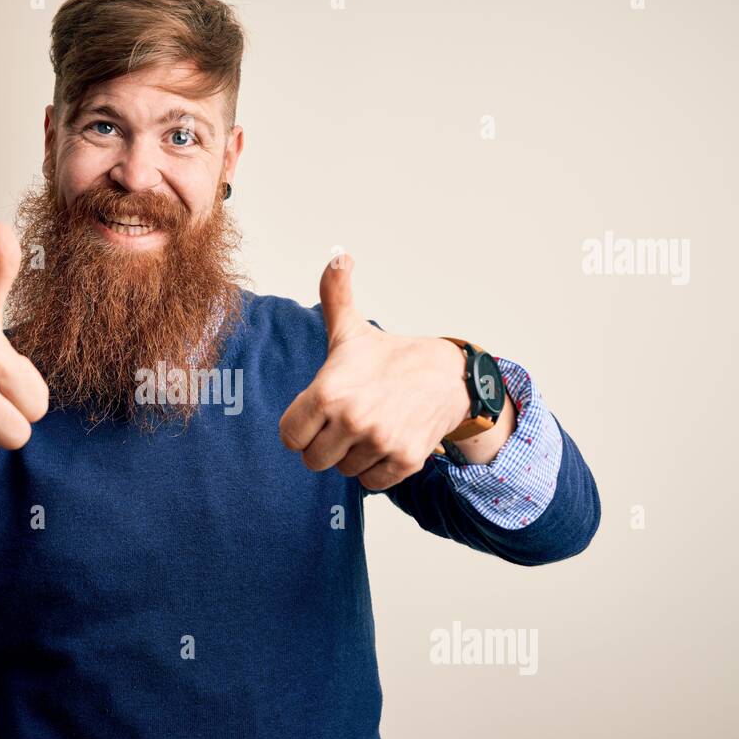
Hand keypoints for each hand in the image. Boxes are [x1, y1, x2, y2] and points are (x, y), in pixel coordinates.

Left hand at [277, 253, 470, 490]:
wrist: (448, 377)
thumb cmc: (388, 357)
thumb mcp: (352, 330)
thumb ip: (333, 297)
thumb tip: (337, 255)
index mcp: (329, 391)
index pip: (289, 437)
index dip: (300, 429)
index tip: (316, 417)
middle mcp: (353, 419)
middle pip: (313, 460)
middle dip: (325, 445)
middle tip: (344, 424)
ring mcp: (380, 442)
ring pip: (343, 471)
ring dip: (352, 456)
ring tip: (368, 429)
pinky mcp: (404, 461)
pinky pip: (371, 483)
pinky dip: (376, 469)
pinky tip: (385, 442)